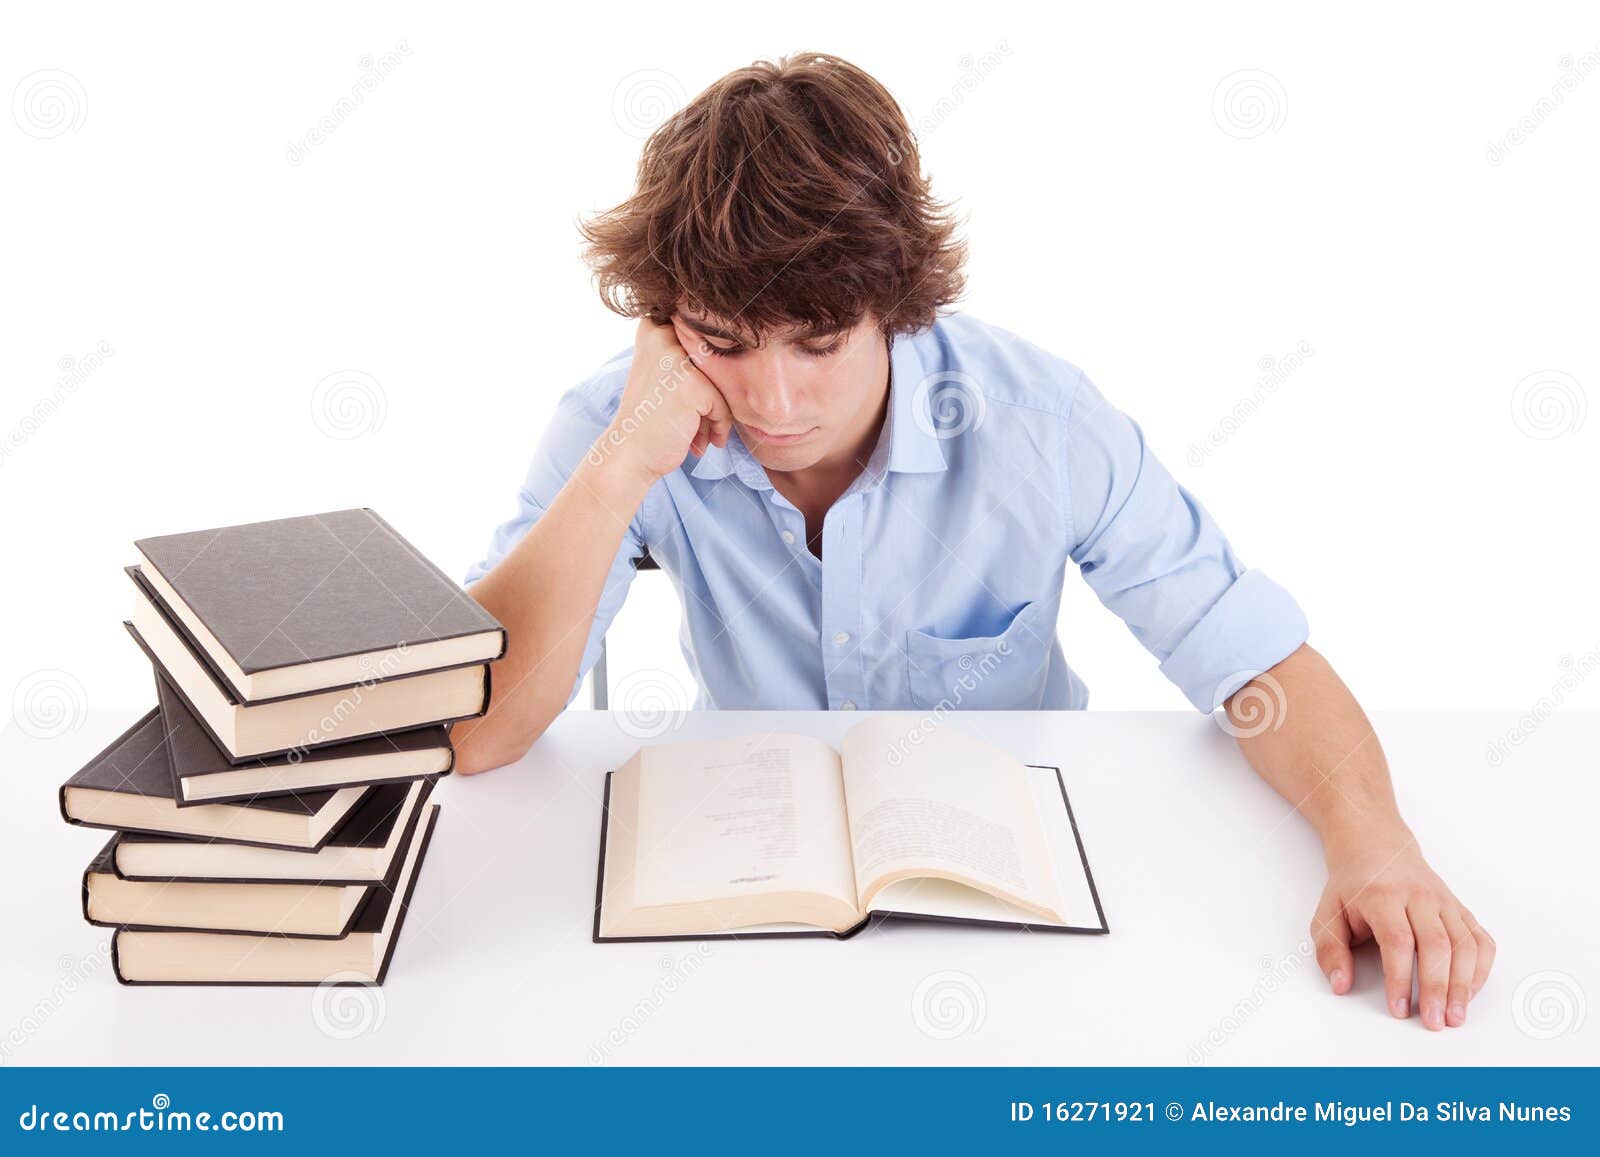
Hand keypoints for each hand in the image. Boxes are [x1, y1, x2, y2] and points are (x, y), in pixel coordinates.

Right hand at [598, 318, 733, 481]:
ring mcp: (678, 358)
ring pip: (722, 383)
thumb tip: (740, 346)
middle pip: (715, 362)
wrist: (629, 455)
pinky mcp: (693, 385)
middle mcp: (663, 334)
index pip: (703, 342)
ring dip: (717, 413)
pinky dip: (718, 427)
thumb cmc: (650, 418)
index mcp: (653, 326)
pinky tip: (700, 443)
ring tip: (701, 435)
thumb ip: (690, 355)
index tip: (692, 400)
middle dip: (713, 395)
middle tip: (698, 422)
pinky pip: (723, 405)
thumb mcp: (662, 373)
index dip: (706, 374)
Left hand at [1311, 827, 1495, 1029]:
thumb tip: (1340, 985)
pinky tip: (1468, 993)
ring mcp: (1445, 902)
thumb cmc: (1352, 886)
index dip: (1400, 978)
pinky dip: (1480, 969)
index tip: (1398, 1009)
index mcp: (1383, 896)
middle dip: (1437, 988)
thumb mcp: (1327, 913)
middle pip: (1437, 945)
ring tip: (1454, 1017)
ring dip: (1463, 985)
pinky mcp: (1461, 909)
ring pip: (1464, 944)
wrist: (1377, 847)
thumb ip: (1330, 950)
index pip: (1397, 940)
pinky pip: (1481, 940)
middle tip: (1434, 1023)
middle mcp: (1419, 896)